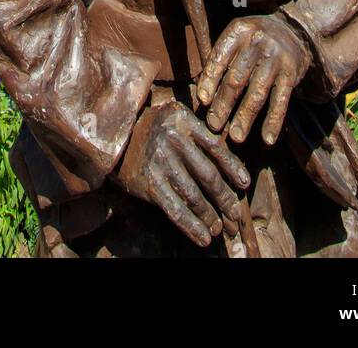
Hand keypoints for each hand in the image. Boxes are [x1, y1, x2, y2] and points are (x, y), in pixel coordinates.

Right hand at [113, 101, 250, 248]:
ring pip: (194, 196)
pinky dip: (192, 227)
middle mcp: (173, 140)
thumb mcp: (174, 118)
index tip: (244, 185)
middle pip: (208, 175)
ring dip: (210, 216)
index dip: (233, 168)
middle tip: (235, 216)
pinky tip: (203, 238)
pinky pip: (175, 210)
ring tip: (220, 229)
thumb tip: (228, 167)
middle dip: (225, 199)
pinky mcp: (149, 184)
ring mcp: (160, 163)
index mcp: (183, 121)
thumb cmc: (152, 128)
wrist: (113, 136)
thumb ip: (198, 134)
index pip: (215, 147)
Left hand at [196, 15, 309, 146]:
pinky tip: (267, 139)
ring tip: (236, 137)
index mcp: (239, 31)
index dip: (210, 80)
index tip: (202, 100)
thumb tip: (203, 97)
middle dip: (223, 104)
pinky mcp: (291, 72)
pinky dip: (274, 121)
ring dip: (245, 117)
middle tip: (213, 124)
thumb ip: (222, 59)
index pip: (220, 57)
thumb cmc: (254, 41)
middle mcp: (258, 41)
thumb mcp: (237, 38)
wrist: (293, 32)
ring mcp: (276, 57)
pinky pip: (281, 100)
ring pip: (257, 92)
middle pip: (237, 77)